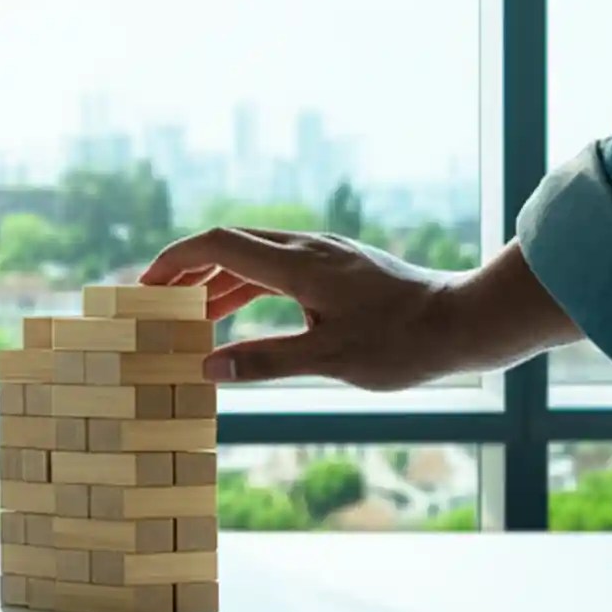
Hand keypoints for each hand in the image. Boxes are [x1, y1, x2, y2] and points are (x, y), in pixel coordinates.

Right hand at [140, 227, 460, 389]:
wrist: (464, 322)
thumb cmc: (402, 344)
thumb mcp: (329, 359)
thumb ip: (265, 361)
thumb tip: (207, 367)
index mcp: (299, 264)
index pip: (220, 245)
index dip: (177, 259)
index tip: (146, 283)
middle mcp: (308, 248)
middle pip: (231, 244)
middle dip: (189, 268)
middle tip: (157, 301)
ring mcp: (325, 254)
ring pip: (254, 255)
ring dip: (218, 280)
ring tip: (190, 314)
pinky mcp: (338, 266)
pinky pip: (277, 266)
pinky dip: (247, 285)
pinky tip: (237, 313)